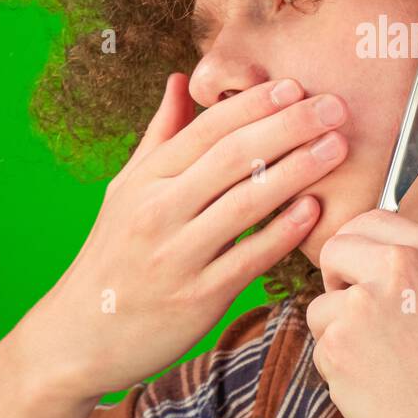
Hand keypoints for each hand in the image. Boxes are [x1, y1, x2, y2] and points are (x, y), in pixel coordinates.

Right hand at [7, 72, 349, 403]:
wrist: (79, 337)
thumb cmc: (112, 255)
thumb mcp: (126, 190)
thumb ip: (160, 136)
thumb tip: (181, 81)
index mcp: (145, 180)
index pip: (207, 130)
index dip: (254, 104)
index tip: (295, 86)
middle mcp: (158, 211)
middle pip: (232, 157)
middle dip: (288, 126)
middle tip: (334, 107)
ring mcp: (177, 255)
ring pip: (245, 203)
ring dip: (297, 170)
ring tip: (337, 147)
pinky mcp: (197, 298)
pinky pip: (249, 258)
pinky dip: (283, 231)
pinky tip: (316, 208)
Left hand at [305, 210, 417, 417]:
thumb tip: (372, 255)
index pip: (372, 221)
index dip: (360, 251)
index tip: (362, 273)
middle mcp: (403, 264)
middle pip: (336, 247)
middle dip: (338, 279)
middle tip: (360, 315)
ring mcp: (367, 301)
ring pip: (323, 303)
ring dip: (339, 331)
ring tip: (384, 362)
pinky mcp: (340, 342)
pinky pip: (320, 344)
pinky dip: (339, 367)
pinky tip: (378, 383)